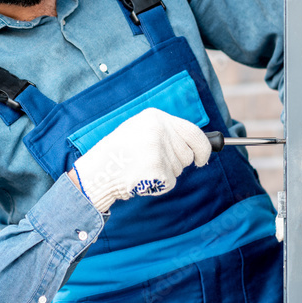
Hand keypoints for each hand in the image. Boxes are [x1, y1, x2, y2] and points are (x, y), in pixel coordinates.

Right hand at [71, 108, 211, 211]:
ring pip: (179, 169)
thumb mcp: (140, 130)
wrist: (98, 170)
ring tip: (142, 168)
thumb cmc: (119, 152)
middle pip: (188, 154)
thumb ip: (167, 132)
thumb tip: (199, 145)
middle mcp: (159, 130)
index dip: (203, 148)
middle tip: (153, 163)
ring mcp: (158, 150)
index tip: (202, 159)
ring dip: (165, 174)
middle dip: (177, 163)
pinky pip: (170, 182)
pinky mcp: (157, 169)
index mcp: (155, 117)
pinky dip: (159, 185)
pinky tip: (142, 178)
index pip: (194, 132)